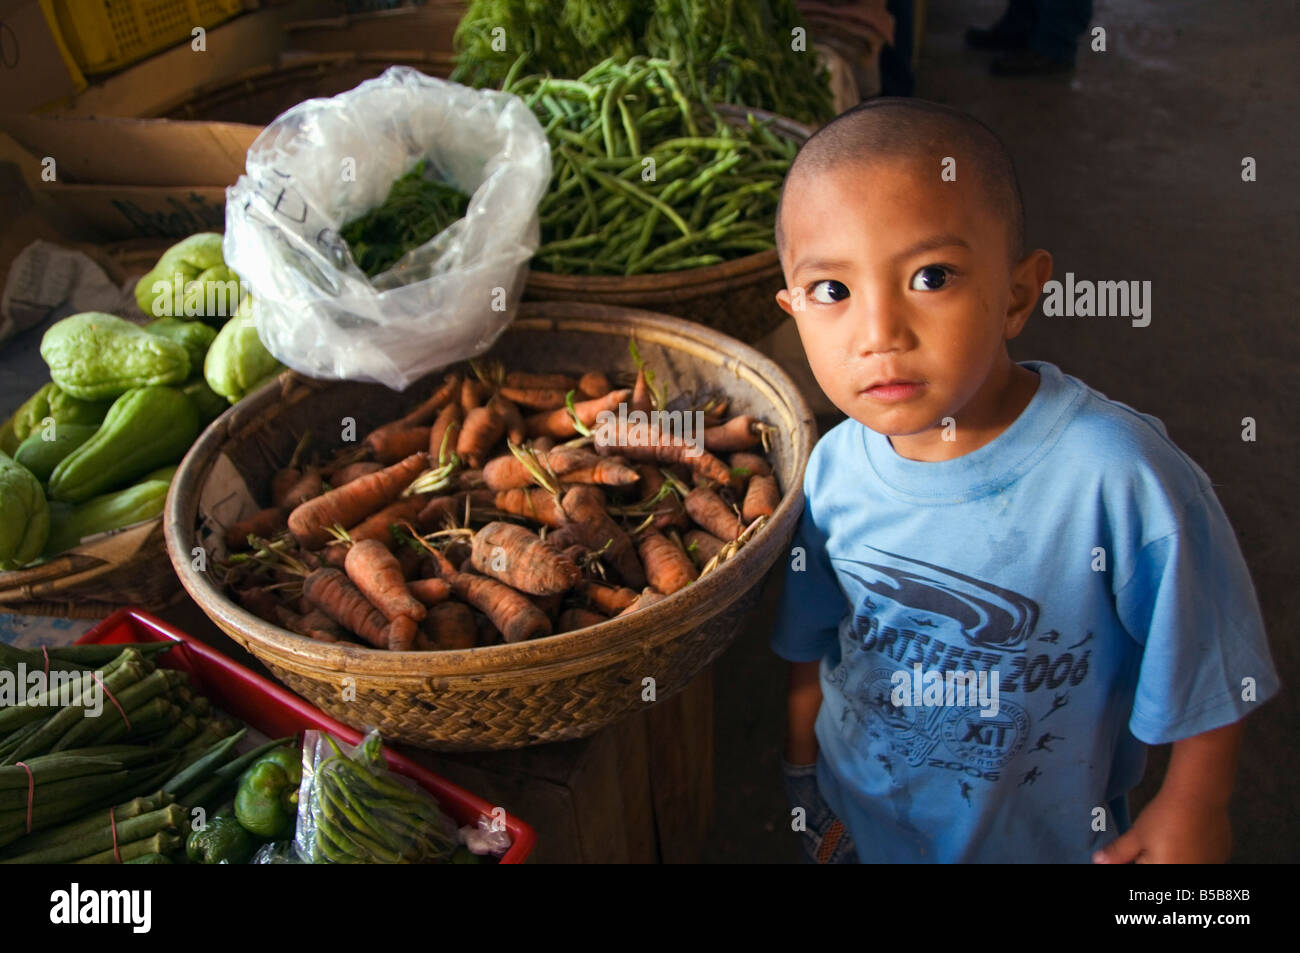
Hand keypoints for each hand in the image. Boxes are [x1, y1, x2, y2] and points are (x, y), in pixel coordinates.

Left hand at [1092, 791, 1231, 863]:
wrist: (1199, 796)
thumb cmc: (1165, 817)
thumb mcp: (1136, 835)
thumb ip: (1118, 854)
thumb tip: (1098, 861)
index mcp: (1166, 873)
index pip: (1144, 870)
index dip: (1138, 859)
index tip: (1139, 848)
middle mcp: (1189, 874)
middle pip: (1165, 866)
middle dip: (1155, 859)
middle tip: (1159, 839)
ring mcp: (1209, 868)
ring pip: (1182, 864)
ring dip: (1175, 856)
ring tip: (1173, 835)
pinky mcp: (1221, 858)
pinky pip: (1201, 860)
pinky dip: (1193, 853)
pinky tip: (1190, 835)